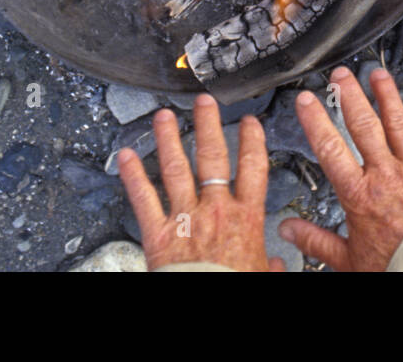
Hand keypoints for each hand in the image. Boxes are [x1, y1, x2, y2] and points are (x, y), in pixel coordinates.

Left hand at [116, 95, 280, 270]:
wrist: (207, 300)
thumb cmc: (233, 287)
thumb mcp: (262, 274)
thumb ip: (269, 264)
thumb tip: (276, 265)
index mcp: (244, 216)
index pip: (253, 166)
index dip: (251, 140)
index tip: (248, 123)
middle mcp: (214, 209)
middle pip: (213, 156)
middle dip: (208, 124)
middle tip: (204, 102)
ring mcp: (184, 216)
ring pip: (176, 167)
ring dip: (168, 137)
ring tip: (163, 116)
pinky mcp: (157, 232)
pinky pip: (142, 198)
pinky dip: (132, 174)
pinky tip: (125, 156)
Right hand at [279, 66, 402, 270]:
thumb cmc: (399, 266)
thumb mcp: (348, 259)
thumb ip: (316, 241)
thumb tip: (287, 230)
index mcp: (360, 194)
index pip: (330, 148)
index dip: (315, 120)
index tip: (306, 99)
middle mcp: (386, 175)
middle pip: (364, 126)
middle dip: (351, 96)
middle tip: (341, 75)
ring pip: (398, 124)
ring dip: (387, 96)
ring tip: (378, 74)